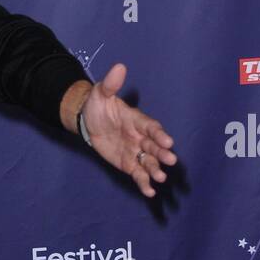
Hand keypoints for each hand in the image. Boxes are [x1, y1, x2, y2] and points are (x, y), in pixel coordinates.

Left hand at [78, 63, 176, 198]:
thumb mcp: (101, 93)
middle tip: (171, 160)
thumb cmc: (97, 106)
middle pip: (154, 146)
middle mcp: (140, 137)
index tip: (168, 141)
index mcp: (137, 120)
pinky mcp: (129, 164)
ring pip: (149, 162)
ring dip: (155, 170)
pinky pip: (138, 174)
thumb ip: (111, 84)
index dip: (159, 134)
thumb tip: (119, 66)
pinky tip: (149, 192)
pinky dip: (144, 183)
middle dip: (162, 153)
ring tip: (161, 179)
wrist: (88, 122)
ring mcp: (136, 152)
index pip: (151, 127)